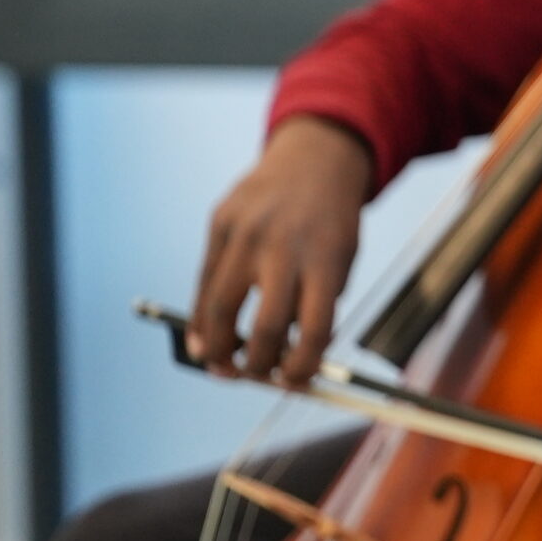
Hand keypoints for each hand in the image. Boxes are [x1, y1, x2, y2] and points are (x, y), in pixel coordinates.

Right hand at [189, 116, 371, 386]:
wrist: (315, 158)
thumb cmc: (331, 222)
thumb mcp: (341, 259)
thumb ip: (316, 306)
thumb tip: (282, 365)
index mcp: (326, 257)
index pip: (315, 329)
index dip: (302, 367)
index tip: (294, 382)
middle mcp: (284, 246)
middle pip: (264, 326)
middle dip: (256, 365)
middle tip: (252, 377)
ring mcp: (246, 233)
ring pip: (219, 308)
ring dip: (216, 348)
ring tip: (221, 367)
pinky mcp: (220, 223)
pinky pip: (203, 280)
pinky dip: (200, 316)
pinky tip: (201, 338)